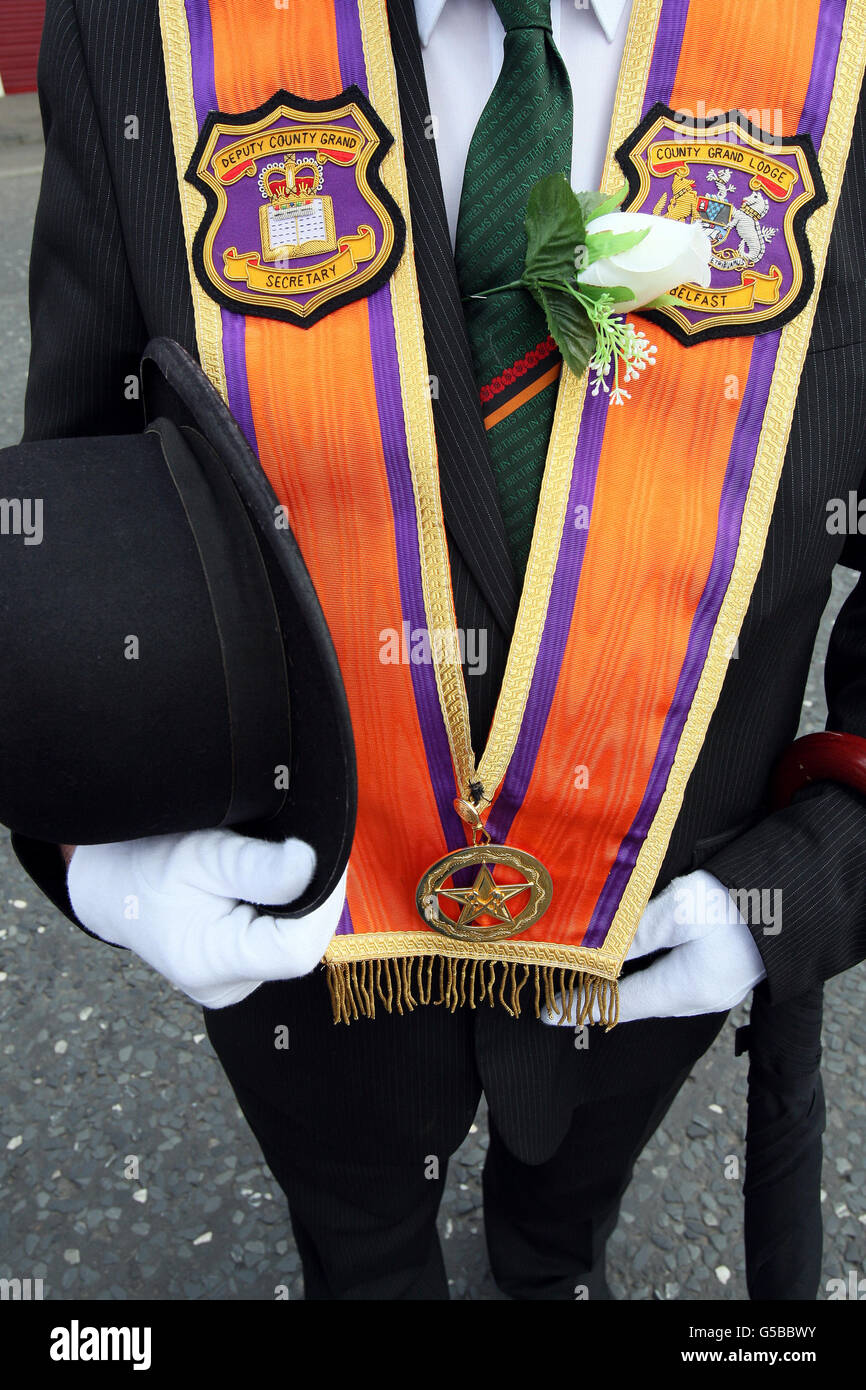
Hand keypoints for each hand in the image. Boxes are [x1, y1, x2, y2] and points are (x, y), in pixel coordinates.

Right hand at [67, 829, 345, 1007]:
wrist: (113, 883)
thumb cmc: (147, 862)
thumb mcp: (199, 852)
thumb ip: (255, 866)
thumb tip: (310, 865)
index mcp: (208, 963)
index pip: (295, 950)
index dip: (322, 904)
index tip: (325, 857)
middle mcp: (225, 986)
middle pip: (300, 946)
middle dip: (314, 898)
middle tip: (309, 848)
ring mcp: (234, 983)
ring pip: (295, 943)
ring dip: (302, 903)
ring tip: (287, 862)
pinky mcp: (241, 971)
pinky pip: (280, 941)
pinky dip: (286, 911)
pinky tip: (276, 884)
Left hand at [542, 870, 765, 1026]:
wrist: (795, 895)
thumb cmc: (734, 901)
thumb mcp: (677, 911)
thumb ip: (634, 933)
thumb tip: (595, 949)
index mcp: (684, 989)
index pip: (618, 1004)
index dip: (581, 1007)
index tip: (547, 1014)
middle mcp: (699, 999)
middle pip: (637, 1003)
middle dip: (600, 1000)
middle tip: (562, 994)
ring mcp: (716, 990)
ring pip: (656, 994)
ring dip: (625, 988)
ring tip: (591, 982)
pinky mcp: (726, 974)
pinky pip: (675, 984)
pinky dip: (648, 978)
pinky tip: (635, 966)